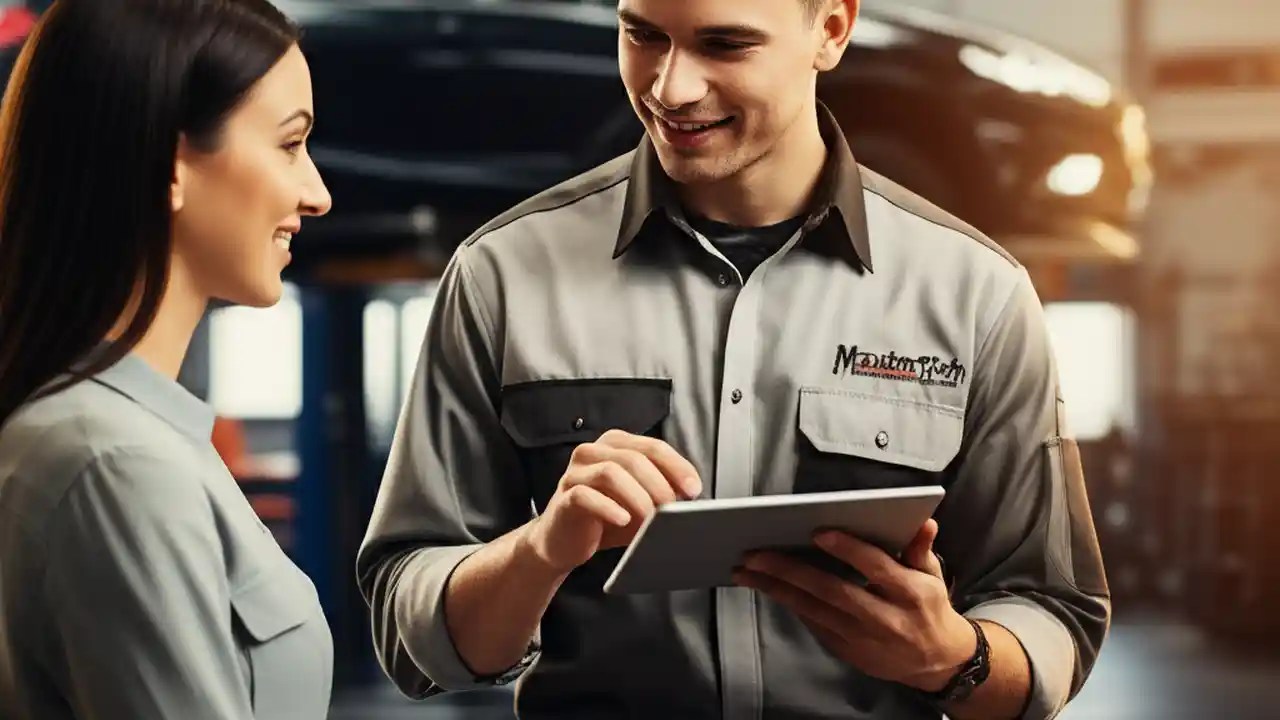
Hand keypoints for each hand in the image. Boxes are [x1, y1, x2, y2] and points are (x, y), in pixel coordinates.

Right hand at [524, 429, 701, 574]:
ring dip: (638, 497)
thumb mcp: (639, 501)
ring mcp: (575, 473)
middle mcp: (594, 452)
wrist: (563, 542)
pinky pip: (586, 496)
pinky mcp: (564, 496)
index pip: (653, 447)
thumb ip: (661, 491)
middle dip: (660, 484)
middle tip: (672, 508)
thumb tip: (689, 496)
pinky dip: (609, 508)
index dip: (677, 467)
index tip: (694, 489)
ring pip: (611, 473)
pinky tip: (623, 520)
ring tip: (651, 519)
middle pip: (634, 458)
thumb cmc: (604, 518)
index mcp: (615, 445)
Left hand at [734, 519, 974, 691]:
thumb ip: (920, 548)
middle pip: (832, 591)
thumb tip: (924, 522)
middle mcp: (884, 618)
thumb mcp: (932, 575)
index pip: (876, 568)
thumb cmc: (928, 606)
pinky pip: (812, 624)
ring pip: (813, 610)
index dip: (847, 550)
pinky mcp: (847, 652)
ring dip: (776, 589)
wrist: (936, 662)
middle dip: (789, 571)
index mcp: (910, 593)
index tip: (817, 532)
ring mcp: (862, 639)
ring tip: (745, 571)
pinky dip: (789, 604)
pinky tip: (767, 587)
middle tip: (754, 553)